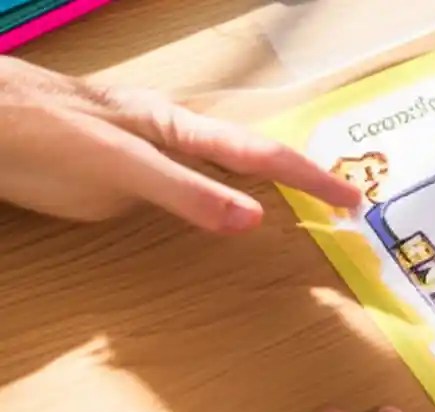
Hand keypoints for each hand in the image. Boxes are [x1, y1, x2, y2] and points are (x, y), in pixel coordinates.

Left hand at [0, 56, 358, 231]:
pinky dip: (223, 193)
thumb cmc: (42, 133)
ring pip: (222, 165)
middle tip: (342, 200)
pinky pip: (190, 180)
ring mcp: (145, 149)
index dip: (310, 179)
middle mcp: (170, 135)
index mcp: (179, 129)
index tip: (352, 201)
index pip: (263, 156)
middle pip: (252, 154)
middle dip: (300, 176)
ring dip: (265, 183)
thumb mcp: (120, 167)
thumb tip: (254, 220)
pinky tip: (217, 201)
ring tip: (300, 199)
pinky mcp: (118, 168)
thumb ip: (185, 192)